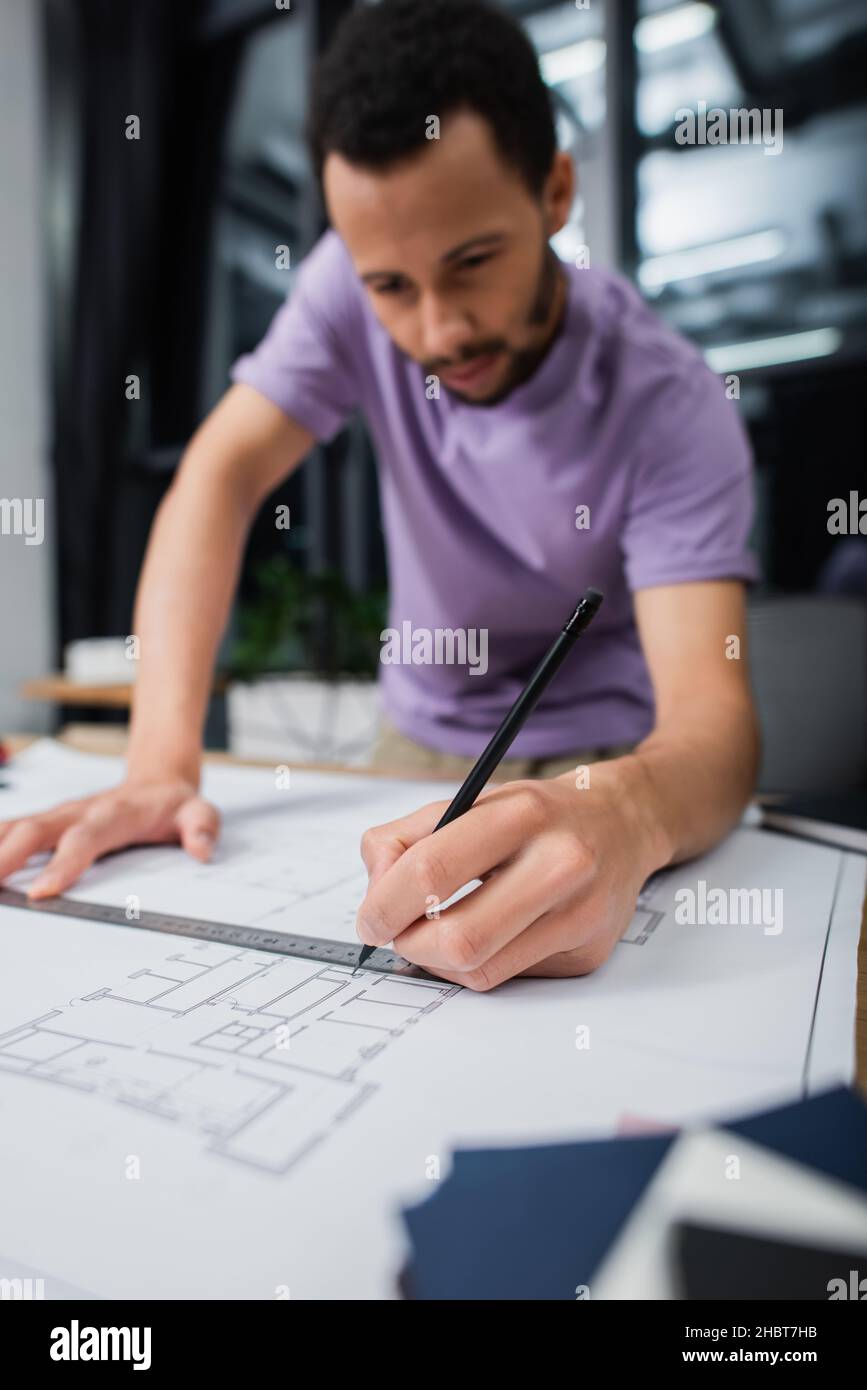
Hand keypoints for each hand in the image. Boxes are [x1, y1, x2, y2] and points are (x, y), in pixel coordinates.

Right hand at [0, 778, 219, 898]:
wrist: (156, 781)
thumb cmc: (173, 805)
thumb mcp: (199, 811)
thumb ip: (202, 827)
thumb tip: (202, 849)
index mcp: (114, 814)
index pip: (85, 839)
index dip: (63, 864)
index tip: (41, 891)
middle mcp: (78, 811)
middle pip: (35, 831)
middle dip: (6, 858)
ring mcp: (58, 816)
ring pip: (14, 828)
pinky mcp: (46, 822)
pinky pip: (9, 831)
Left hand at [356, 762, 666, 989]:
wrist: (623, 823)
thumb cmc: (537, 815)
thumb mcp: (471, 800)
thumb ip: (406, 837)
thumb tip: (375, 893)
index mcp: (522, 815)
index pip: (432, 870)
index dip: (385, 904)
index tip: (370, 918)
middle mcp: (561, 865)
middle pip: (458, 940)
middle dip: (409, 945)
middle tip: (397, 934)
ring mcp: (580, 916)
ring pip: (480, 972)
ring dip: (437, 962)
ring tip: (434, 935)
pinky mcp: (587, 954)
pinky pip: (507, 978)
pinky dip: (477, 965)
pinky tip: (483, 936)